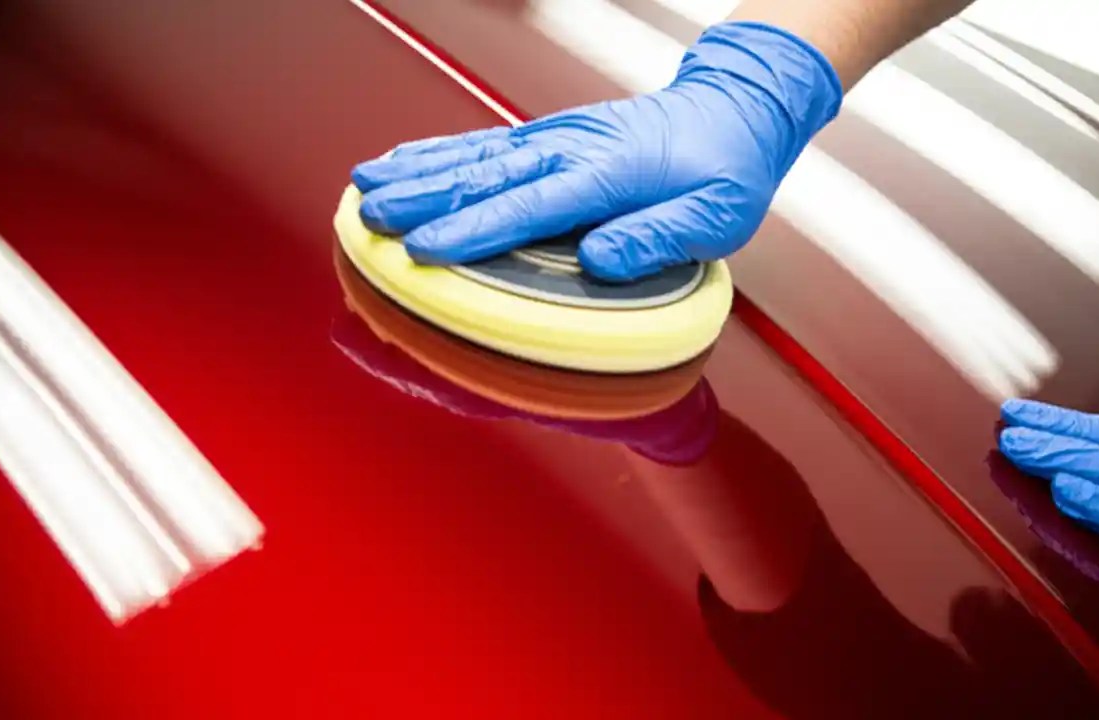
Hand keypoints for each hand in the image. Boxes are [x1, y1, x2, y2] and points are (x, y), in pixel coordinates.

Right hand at [351, 22, 841, 280]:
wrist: (732, 110)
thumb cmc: (724, 169)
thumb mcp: (716, 216)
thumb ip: (658, 237)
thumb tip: (601, 260)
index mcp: (610, 174)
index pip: (531, 205)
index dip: (475, 228)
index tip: (426, 248)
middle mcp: (573, 149)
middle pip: (486, 175)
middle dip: (424, 198)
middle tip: (371, 218)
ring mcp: (557, 137)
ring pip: (476, 154)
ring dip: (419, 172)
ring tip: (366, 187)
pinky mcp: (551, 136)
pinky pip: (486, 143)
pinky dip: (440, 152)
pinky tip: (406, 161)